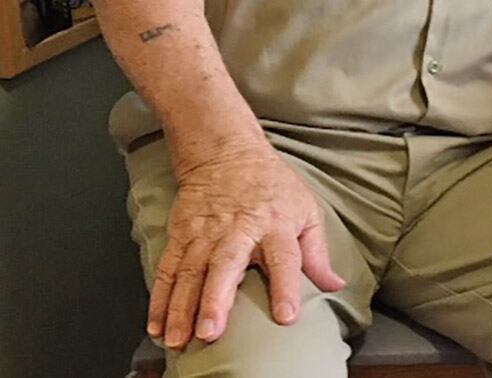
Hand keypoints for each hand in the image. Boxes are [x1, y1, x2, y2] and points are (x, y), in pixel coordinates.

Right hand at [149, 143, 344, 348]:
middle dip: (216, 299)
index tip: (286, 317)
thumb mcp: (306, 211)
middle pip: (227, 264)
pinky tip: (157, 325)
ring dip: (182, 308)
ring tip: (178, 339)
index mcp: (276, 224)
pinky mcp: (182, 233)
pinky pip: (168, 268)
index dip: (286, 287)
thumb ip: (317, 254)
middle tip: (211, 332)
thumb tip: (335, 286)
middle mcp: (240, 229)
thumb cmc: (273, 186)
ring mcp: (206, 231)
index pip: (285, 257)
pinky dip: (160, 298)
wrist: (228, 152)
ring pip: (191, 272)